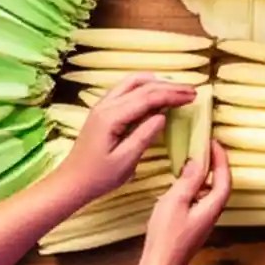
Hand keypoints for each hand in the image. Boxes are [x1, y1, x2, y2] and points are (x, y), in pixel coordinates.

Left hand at [56, 74, 196, 199]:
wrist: (72, 182)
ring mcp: (103, 106)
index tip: (193, 97)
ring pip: (132, 82)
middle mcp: (106, 105)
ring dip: (157, 83)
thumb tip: (163, 116)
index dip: (172, 94)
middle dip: (169, 86)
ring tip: (178, 89)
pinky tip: (157, 94)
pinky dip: (145, 87)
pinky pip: (126, 90)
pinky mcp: (103, 111)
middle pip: (141, 85)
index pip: (147, 97)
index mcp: (111, 117)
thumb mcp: (126, 161)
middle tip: (192, 91)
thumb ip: (144, 136)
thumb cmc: (99, 176)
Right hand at [139, 141, 230, 264]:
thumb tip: (198, 162)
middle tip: (204, 148)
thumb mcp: (176, 202)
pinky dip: (194, 188)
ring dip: (203, 176)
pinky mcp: (194, 225)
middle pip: (220, 184)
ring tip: (192, 162)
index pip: (224, 177)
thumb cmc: (167, 236)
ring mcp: (203, 220)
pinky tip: (180, 185)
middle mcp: (213, 213)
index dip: (221, 158)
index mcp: (213, 206)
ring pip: (209, 192)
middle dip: (215, 164)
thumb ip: (189, 181)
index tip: (213, 142)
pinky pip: (199, 200)